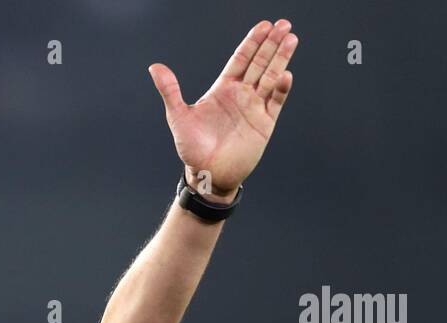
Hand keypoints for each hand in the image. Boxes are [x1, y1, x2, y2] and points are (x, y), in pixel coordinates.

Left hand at [149, 19, 297, 201]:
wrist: (207, 175)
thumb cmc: (192, 149)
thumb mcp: (178, 117)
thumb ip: (170, 90)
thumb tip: (154, 67)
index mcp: (222, 89)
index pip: (240, 59)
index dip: (252, 42)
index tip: (263, 25)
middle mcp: (241, 95)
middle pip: (259, 63)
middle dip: (271, 44)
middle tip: (283, 24)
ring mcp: (254, 107)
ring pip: (271, 77)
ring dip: (281, 59)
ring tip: (291, 39)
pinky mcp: (265, 123)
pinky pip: (275, 102)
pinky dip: (281, 89)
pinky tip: (285, 75)